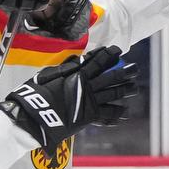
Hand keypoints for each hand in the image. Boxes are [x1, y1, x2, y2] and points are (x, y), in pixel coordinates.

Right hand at [0, 45, 138, 147]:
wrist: (34, 117)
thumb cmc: (35, 95)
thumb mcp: (47, 75)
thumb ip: (65, 69)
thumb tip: (77, 61)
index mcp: (77, 74)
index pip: (97, 61)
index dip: (109, 55)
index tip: (118, 50)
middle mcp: (87, 86)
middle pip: (111, 77)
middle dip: (125, 72)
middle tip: (135, 68)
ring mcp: (90, 102)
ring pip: (113, 94)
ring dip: (125, 90)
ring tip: (134, 87)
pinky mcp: (89, 117)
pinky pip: (107, 115)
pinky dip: (117, 113)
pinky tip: (125, 112)